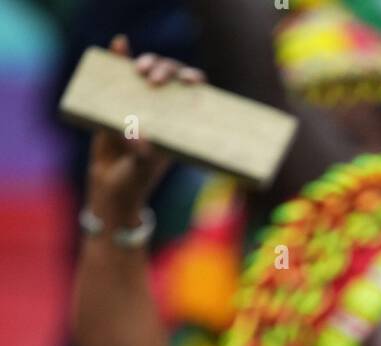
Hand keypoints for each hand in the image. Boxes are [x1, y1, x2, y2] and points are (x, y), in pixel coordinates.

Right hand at [86, 35, 204, 226]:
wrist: (109, 190)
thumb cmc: (133, 183)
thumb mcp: (141, 171)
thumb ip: (142, 155)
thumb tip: (138, 135)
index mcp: (176, 125)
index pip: (191, 96)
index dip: (193, 81)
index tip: (191, 81)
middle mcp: (161, 110)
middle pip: (169, 77)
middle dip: (165, 70)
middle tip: (154, 80)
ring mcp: (139, 103)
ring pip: (147, 72)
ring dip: (146, 61)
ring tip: (139, 68)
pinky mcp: (116, 102)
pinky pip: (119, 75)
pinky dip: (118, 57)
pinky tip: (120, 43)